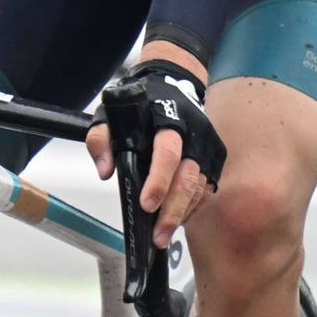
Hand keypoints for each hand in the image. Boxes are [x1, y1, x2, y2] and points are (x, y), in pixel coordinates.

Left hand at [85, 53, 223, 248]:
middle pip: (188, 177)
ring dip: (183, 213)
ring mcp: (207, 145)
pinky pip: (207, 187)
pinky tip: (178, 218)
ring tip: (164, 234)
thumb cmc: (139, 100)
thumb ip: (101, 139)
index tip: (146, 204)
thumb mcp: (110, 111)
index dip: (159, 180)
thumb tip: (106, 171)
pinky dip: (194, 206)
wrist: (173, 80)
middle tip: (158, 235)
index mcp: (166, 118)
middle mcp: (193, 132)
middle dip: (173, 210)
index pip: (168, 152)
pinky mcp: (214, 156)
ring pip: (200, 186)